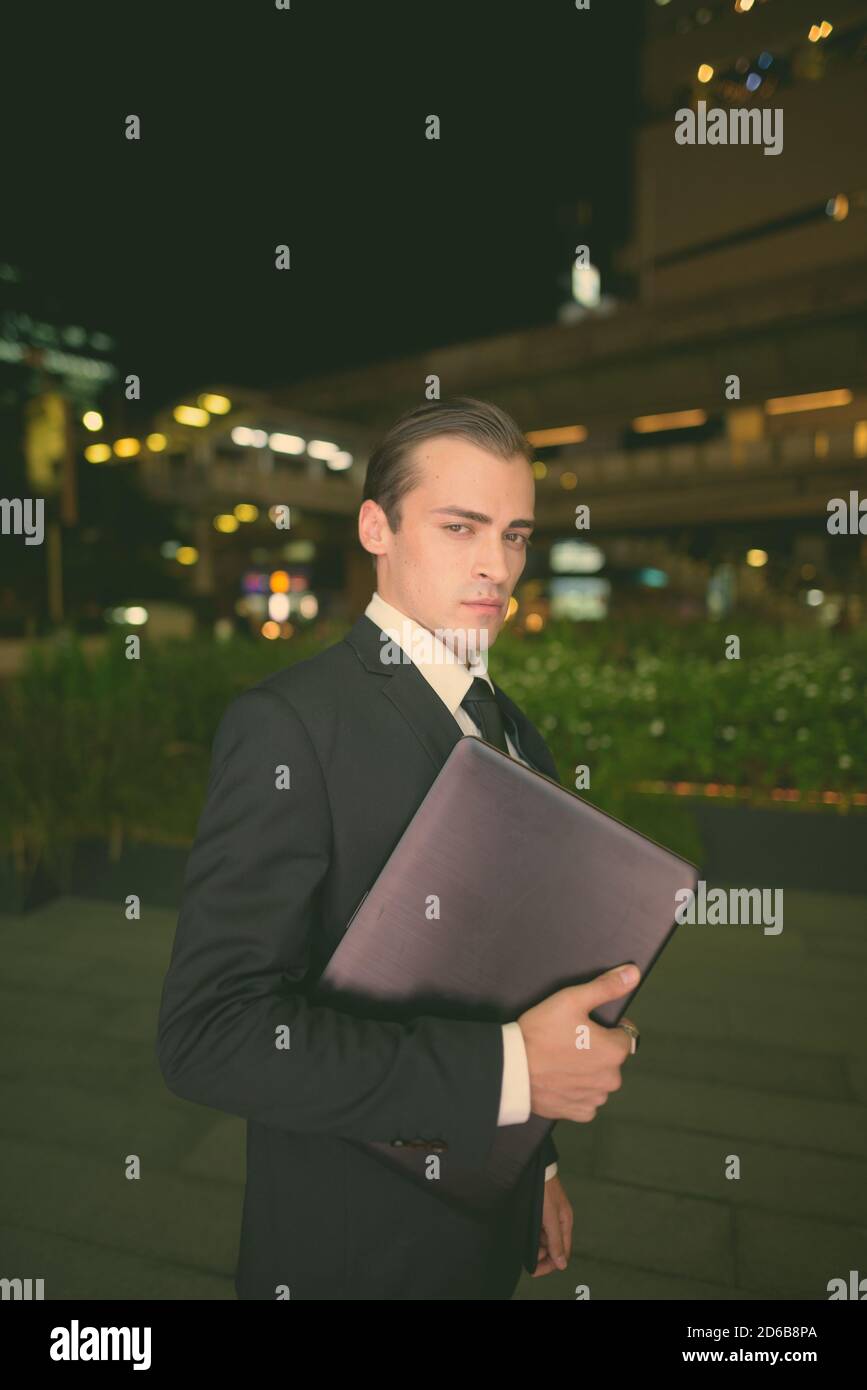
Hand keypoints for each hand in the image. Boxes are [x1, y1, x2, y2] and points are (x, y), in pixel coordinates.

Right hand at [517, 964, 639, 1122]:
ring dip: (588, 1071)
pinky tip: (559, 1078)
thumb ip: (606, 987)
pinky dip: (577, 1090)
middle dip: (597, 1050)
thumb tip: (633, 974)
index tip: (585, 1025)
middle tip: (569, 1040)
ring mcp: (594, 1099)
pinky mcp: (578, 1112)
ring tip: (561, 1059)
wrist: (510, 1069)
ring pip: (599, 1079)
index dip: (606, 1027)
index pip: (624, 1035)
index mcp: (614, 1051)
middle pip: (611, 1058)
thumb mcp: (572, 999)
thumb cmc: (540, 1033)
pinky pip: (586, 1099)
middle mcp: (611, 1079)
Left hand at [532, 1174, 572, 1276]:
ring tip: (522, 1247)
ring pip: (543, 1240)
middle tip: (526, 1260)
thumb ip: (555, 1240)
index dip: (550, 1264)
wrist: (533, 1166)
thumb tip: (562, 1264)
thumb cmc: (543, 1189)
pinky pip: (537, 1231)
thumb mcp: (549, 1216)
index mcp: (565, 1223)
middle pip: (553, 1248)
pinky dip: (531, 1237)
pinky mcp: (539, 1212)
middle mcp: (558, 1222)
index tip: (535, 1271)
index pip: (562, 1253)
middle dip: (541, 1256)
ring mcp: (548, 1217)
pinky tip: (523, 1237)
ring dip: (535, 1247)